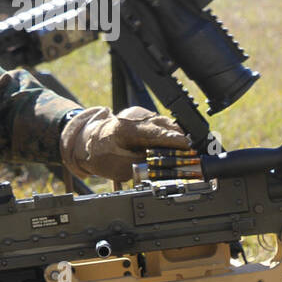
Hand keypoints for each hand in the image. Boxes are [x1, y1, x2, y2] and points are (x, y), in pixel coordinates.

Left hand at [60, 106, 192, 183]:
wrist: (89, 142)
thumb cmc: (102, 155)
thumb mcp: (121, 167)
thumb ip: (144, 165)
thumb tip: (164, 165)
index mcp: (126, 127)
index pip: (155, 132)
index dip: (173, 140)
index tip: (188, 146)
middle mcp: (134, 116)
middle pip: (164, 125)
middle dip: (180, 138)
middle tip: (192, 153)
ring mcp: (139, 113)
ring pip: (165, 123)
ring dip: (176, 136)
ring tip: (187, 151)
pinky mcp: (143, 115)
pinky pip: (161, 123)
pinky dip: (169, 134)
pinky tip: (175, 145)